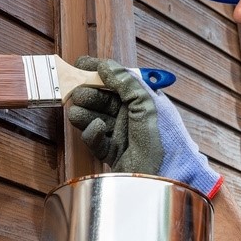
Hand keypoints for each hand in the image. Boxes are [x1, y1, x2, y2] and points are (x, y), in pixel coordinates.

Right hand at [68, 57, 222, 196]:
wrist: (165, 176)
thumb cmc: (162, 137)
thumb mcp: (147, 104)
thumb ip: (126, 83)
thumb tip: (106, 66)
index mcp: (142, 100)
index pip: (117, 80)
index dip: (99, 71)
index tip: (80, 65)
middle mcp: (131, 115)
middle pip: (103, 99)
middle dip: (88, 94)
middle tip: (76, 92)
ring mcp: (122, 134)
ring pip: (96, 118)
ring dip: (85, 113)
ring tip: (76, 111)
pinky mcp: (113, 152)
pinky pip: (97, 139)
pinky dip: (93, 133)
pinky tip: (97, 128)